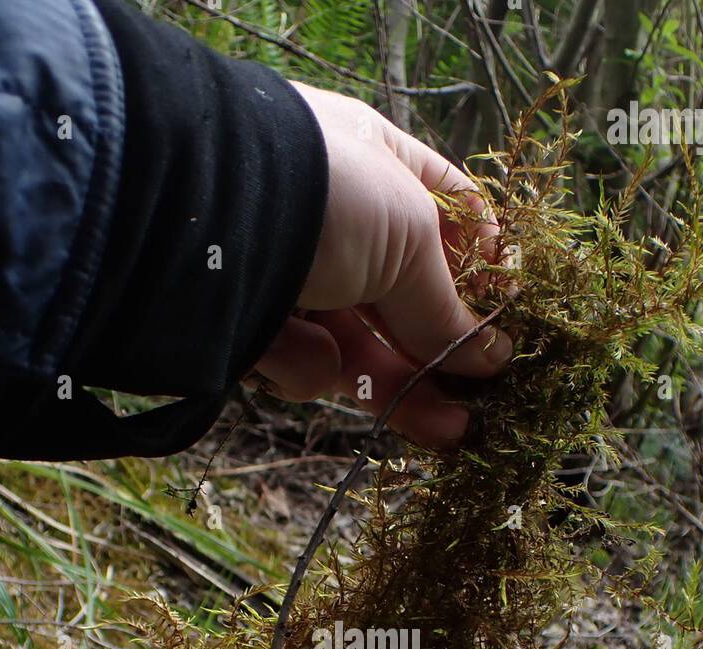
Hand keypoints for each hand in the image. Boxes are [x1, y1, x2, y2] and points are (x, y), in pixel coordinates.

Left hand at [254, 82, 511, 448]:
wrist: (194, 217)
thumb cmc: (321, 193)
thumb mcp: (409, 237)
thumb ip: (449, 305)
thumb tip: (493, 357)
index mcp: (376, 165)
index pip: (447, 214)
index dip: (481, 267)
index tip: (508, 316)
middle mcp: (335, 218)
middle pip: (405, 300)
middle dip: (445, 356)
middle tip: (482, 406)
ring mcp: (290, 275)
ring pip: (358, 347)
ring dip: (401, 387)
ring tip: (448, 429)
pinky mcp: (250, 326)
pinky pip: (299, 362)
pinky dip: (304, 364)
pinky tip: (292, 349)